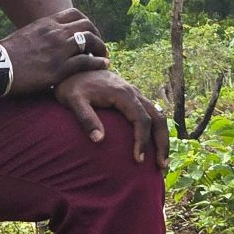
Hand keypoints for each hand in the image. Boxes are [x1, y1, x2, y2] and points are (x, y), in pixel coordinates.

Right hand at [0, 8, 108, 95]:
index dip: (86, 23)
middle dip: (97, 34)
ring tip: (103, 56)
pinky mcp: (59, 68)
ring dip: (100, 48)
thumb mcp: (24, 35)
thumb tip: (42, 40)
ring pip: (90, 41)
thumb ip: (38, 35)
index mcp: (46, 23)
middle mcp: (55, 33)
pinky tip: (103, 65)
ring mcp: (58, 50)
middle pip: (86, 25)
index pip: (74, 14)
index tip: (88, 33)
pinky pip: (86, 61)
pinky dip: (98, 63)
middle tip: (98, 46)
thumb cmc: (5, 54)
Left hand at [54, 69, 168, 166]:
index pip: (142, 120)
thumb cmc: (71, 85)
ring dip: (162, 138)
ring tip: (161, 161)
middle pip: (158, 118)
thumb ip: (86, 118)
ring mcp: (134, 94)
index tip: (138, 160)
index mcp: (122, 94)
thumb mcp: (73, 101)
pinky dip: (155, 130)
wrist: (72, 67)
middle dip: (162, 143)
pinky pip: (150, 113)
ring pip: (157, 115)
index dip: (142, 141)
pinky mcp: (131, 97)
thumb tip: (99, 140)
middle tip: (161, 166)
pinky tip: (151, 145)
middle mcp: (133, 92)